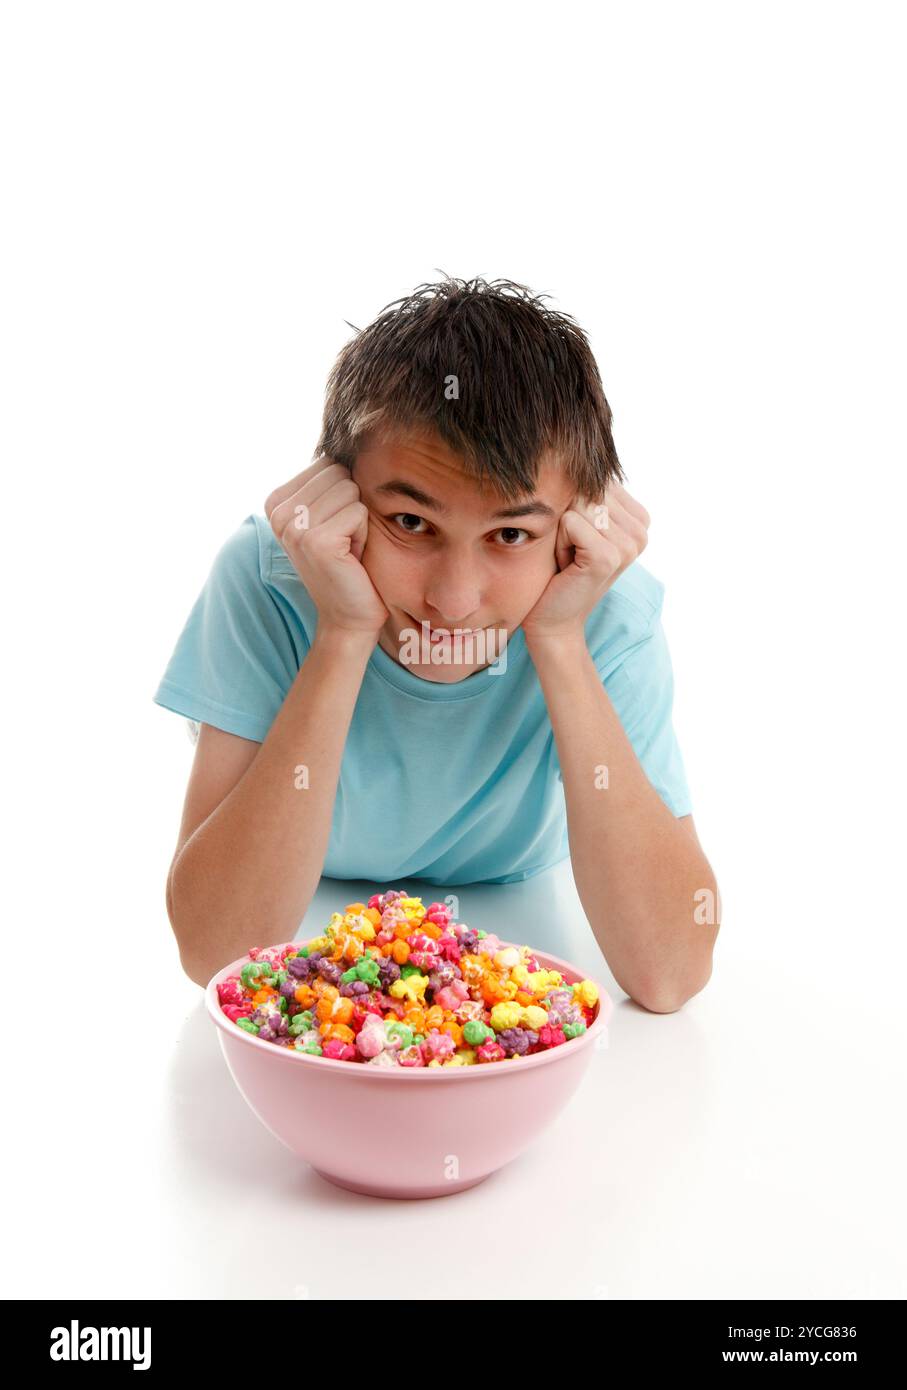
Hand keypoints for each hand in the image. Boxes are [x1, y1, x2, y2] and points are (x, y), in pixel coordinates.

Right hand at [265, 457, 389, 636]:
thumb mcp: (330, 513)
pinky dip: (364, 534)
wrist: (349, 614)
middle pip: (340, 473)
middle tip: (343, 540)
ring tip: (347, 547)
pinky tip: (352, 557)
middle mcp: (278, 511)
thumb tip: (346, 433)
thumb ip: (328, 479)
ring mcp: (293, 526)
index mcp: (276, 500)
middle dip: (353, 506)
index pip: (328, 463)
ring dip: (360, 520)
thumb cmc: (348, 562)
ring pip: (352, 491)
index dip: (343, 495)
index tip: (334, 528)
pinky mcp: (314, 541)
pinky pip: (359, 511)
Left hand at [520, 481, 650, 642]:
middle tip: (573, 550)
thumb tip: (586, 452)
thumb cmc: (562, 568)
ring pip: (578, 505)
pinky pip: (570, 522)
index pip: (598, 480)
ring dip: (562, 531)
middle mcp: (641, 531)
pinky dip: (559, 542)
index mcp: (640, 519)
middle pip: (588, 490)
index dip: (578, 506)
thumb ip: (591, 492)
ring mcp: (628, 546)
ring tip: (570, 556)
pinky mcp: (608, 557)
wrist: (553, 618)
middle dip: (569, 518)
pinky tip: (567, 564)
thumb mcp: (581, 524)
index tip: (581, 539)